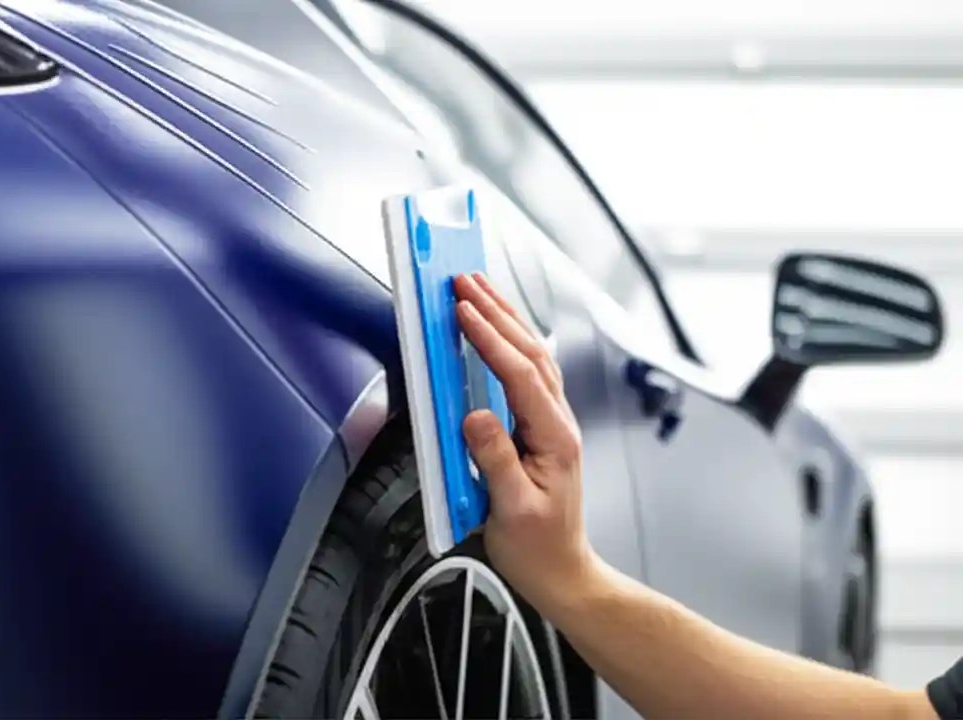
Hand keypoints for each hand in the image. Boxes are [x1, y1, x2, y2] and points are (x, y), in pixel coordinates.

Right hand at [453, 273, 597, 612]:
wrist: (561, 571)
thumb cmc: (538, 547)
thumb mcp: (512, 510)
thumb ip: (494, 461)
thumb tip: (475, 416)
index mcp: (554, 438)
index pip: (521, 375)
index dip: (491, 340)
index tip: (464, 312)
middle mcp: (557, 422)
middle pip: (530, 352)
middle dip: (496, 311)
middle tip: (464, 280)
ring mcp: (550, 422)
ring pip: (532, 356)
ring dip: (505, 319)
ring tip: (478, 288)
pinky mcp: (538, 427)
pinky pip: (525, 372)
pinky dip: (507, 342)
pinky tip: (494, 329)